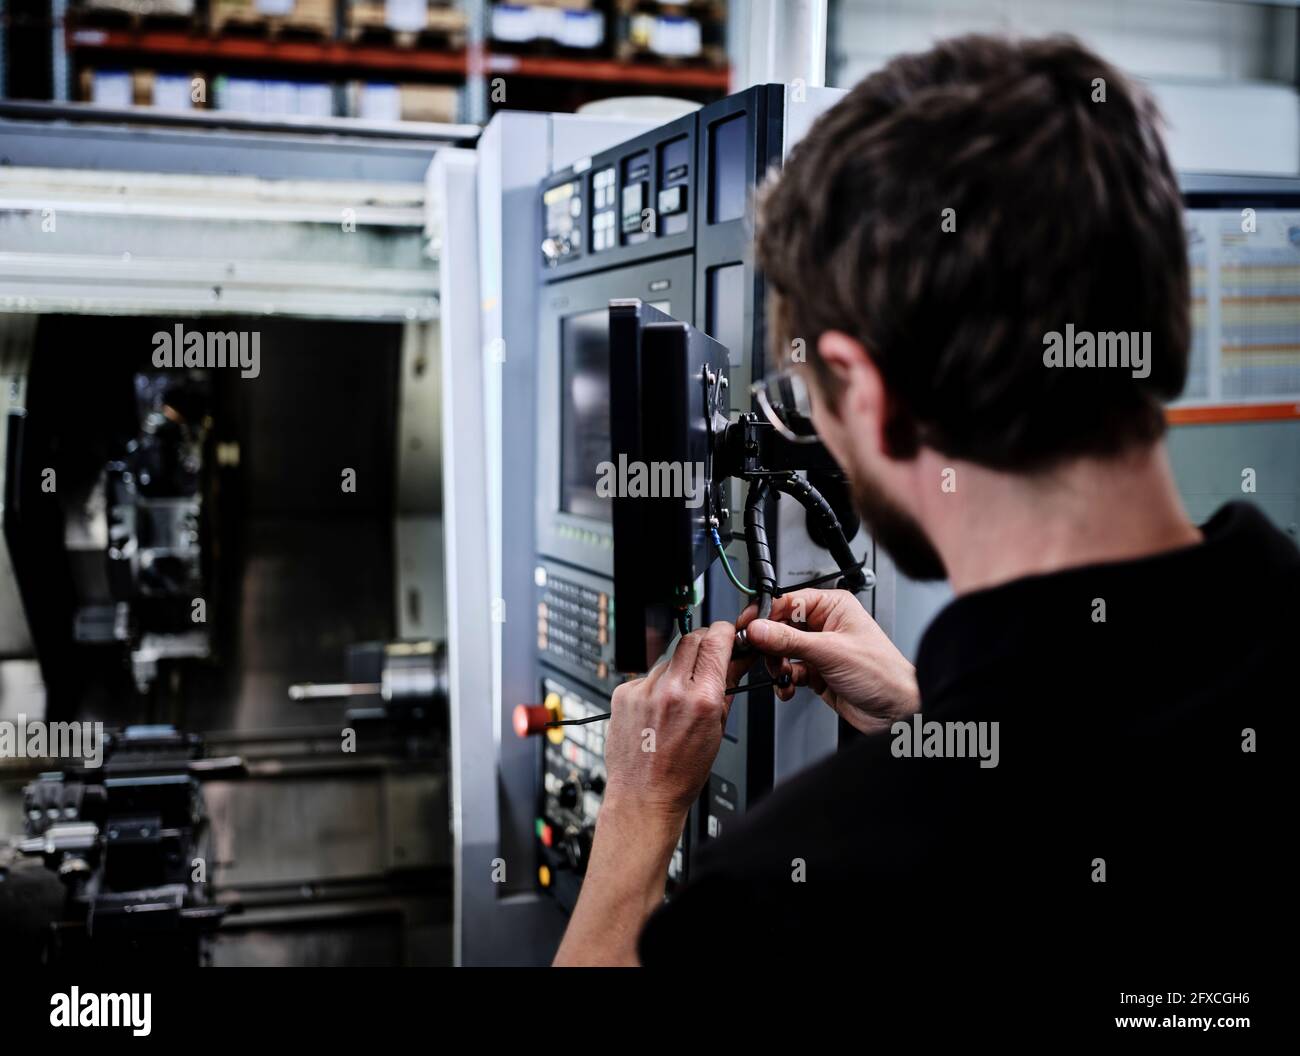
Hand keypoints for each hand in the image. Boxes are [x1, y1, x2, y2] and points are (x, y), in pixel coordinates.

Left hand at [602, 620, 745, 825]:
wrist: (644, 795)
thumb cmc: (682, 772)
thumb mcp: (717, 729)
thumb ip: (727, 686)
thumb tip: (737, 658)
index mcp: (701, 699)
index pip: (716, 640)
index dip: (724, 632)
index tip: (726, 635)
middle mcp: (670, 689)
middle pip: (692, 639)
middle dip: (704, 644)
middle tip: (706, 661)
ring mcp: (643, 690)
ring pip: (668, 658)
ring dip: (678, 669)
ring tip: (677, 700)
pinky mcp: (623, 693)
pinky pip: (646, 676)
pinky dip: (655, 686)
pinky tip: (656, 709)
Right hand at [743, 589, 918, 733]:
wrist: (896, 712)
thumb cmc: (883, 674)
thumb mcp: (830, 652)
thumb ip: (789, 640)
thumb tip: (758, 628)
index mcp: (833, 606)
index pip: (788, 602)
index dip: (765, 614)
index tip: (747, 627)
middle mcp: (825, 625)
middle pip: (780, 626)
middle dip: (769, 644)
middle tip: (761, 656)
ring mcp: (819, 649)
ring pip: (781, 650)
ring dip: (776, 665)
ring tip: (783, 674)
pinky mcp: (816, 672)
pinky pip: (788, 671)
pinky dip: (784, 680)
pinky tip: (789, 687)